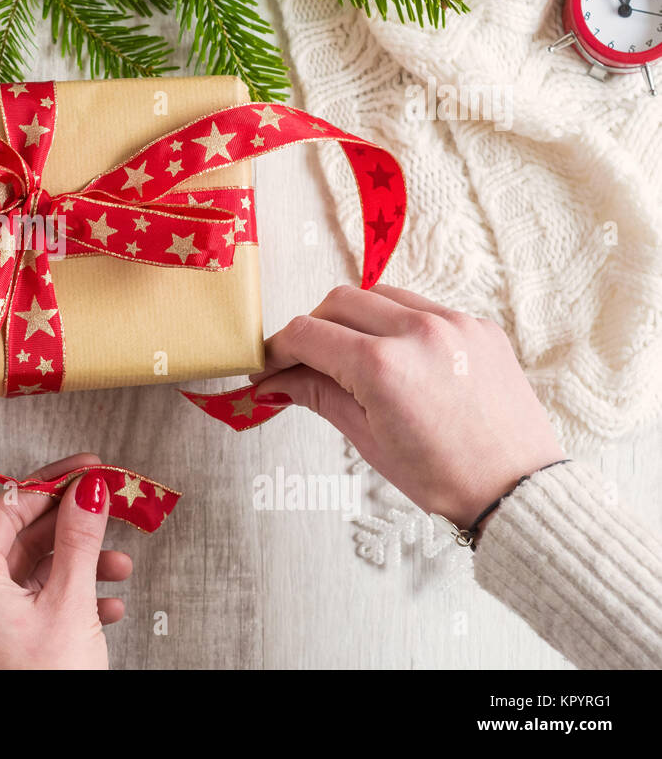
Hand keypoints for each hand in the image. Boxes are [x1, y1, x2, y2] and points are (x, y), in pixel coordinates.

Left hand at [0, 453, 130, 668]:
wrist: (48, 755)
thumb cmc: (44, 683)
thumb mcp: (69, 601)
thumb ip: (80, 538)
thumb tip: (88, 491)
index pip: (6, 507)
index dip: (51, 482)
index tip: (86, 468)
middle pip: (21, 538)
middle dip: (72, 525)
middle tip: (106, 504)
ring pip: (33, 572)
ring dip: (79, 563)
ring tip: (118, 565)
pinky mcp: (2, 645)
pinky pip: (35, 603)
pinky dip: (71, 596)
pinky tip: (106, 602)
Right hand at [248, 285, 565, 531]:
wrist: (516, 489)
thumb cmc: (441, 476)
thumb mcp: (366, 439)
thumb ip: (317, 395)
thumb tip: (277, 380)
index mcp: (383, 366)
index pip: (307, 334)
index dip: (277, 349)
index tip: (268, 366)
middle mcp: (418, 331)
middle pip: (338, 301)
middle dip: (312, 328)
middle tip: (302, 361)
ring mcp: (454, 323)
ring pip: (379, 295)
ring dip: (354, 318)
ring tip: (349, 356)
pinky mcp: (478, 325)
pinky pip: (422, 306)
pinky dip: (397, 324)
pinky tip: (396, 357)